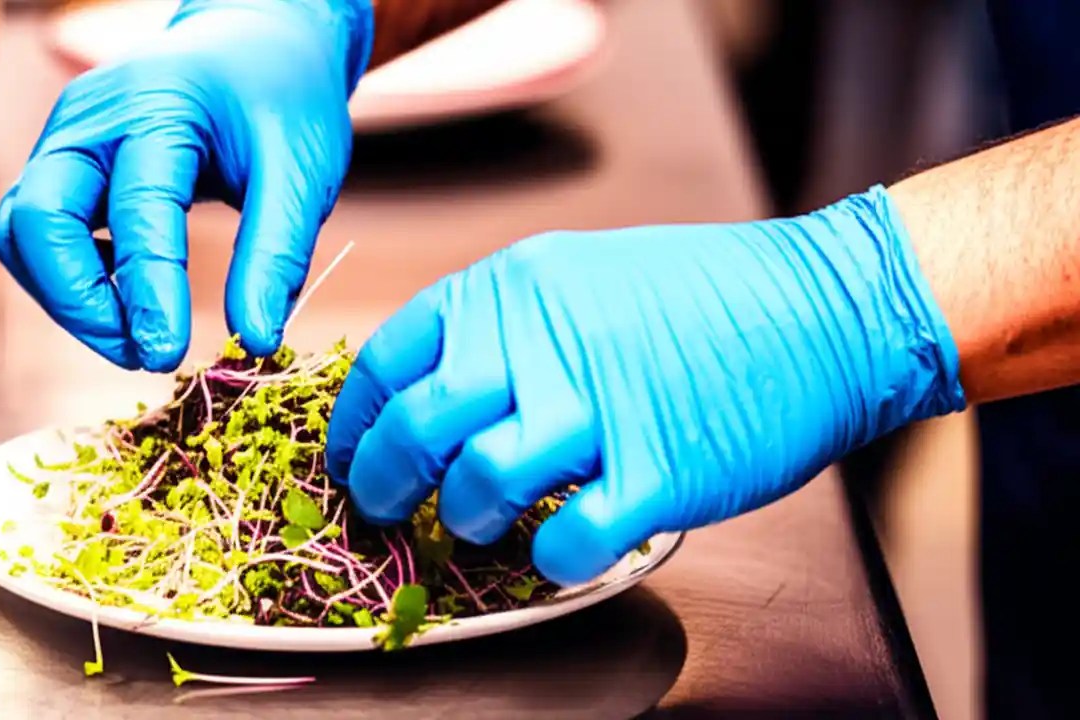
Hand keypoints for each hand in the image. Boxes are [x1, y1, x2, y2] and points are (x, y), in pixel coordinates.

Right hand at [0, 0, 372, 370]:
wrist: (261, 39)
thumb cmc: (285, 97)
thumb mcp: (302, 171)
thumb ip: (276, 255)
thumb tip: (256, 341)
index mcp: (157, 107)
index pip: (136, 209)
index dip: (148, 291)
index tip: (168, 355)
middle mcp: (91, 118)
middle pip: (37, 219)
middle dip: (80, 302)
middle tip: (144, 355)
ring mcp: (68, 137)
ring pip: (22, 231)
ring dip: (67, 298)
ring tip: (135, 341)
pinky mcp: (66, 160)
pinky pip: (38, 229)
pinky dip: (69, 277)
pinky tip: (125, 303)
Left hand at [325, 186, 966, 585]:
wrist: (827, 307)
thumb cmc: (704, 296)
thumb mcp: (581, 274)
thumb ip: (504, 327)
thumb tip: (431, 393)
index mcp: (516, 287)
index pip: (391, 357)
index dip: (354, 420)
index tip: (347, 454)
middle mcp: (545, 341)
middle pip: (418, 426)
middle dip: (381, 481)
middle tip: (383, 507)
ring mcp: (602, 408)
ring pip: (478, 483)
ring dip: (463, 520)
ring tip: (478, 524)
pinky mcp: (657, 474)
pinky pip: (565, 540)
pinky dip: (548, 558)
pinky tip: (559, 546)